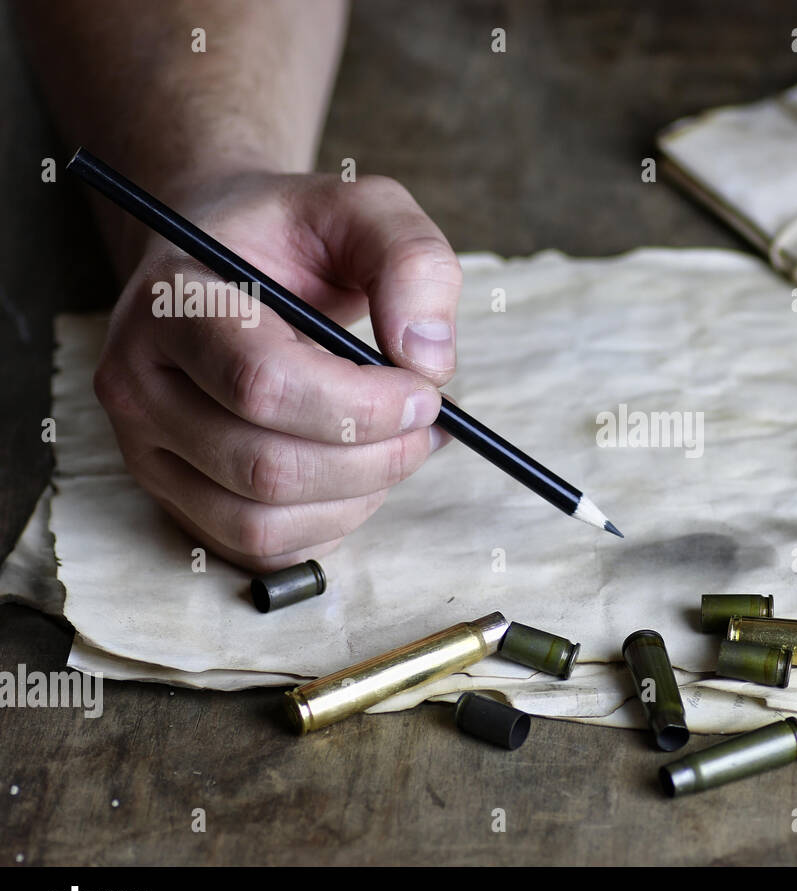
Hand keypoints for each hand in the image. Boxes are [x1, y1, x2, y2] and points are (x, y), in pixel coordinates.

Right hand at [92, 171, 460, 571]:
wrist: (225, 257)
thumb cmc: (295, 236)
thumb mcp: (364, 209)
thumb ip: (411, 261)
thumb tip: (429, 360)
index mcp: (172, 303)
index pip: (262, 384)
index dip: (360, 406)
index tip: (424, 391)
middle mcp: (138, 384)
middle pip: (266, 467)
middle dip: (373, 457)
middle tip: (425, 421)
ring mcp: (147, 450)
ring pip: (261, 522)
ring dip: (358, 496)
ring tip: (399, 444)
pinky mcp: (176, 496)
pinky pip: (260, 546)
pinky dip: (331, 523)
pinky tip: (360, 473)